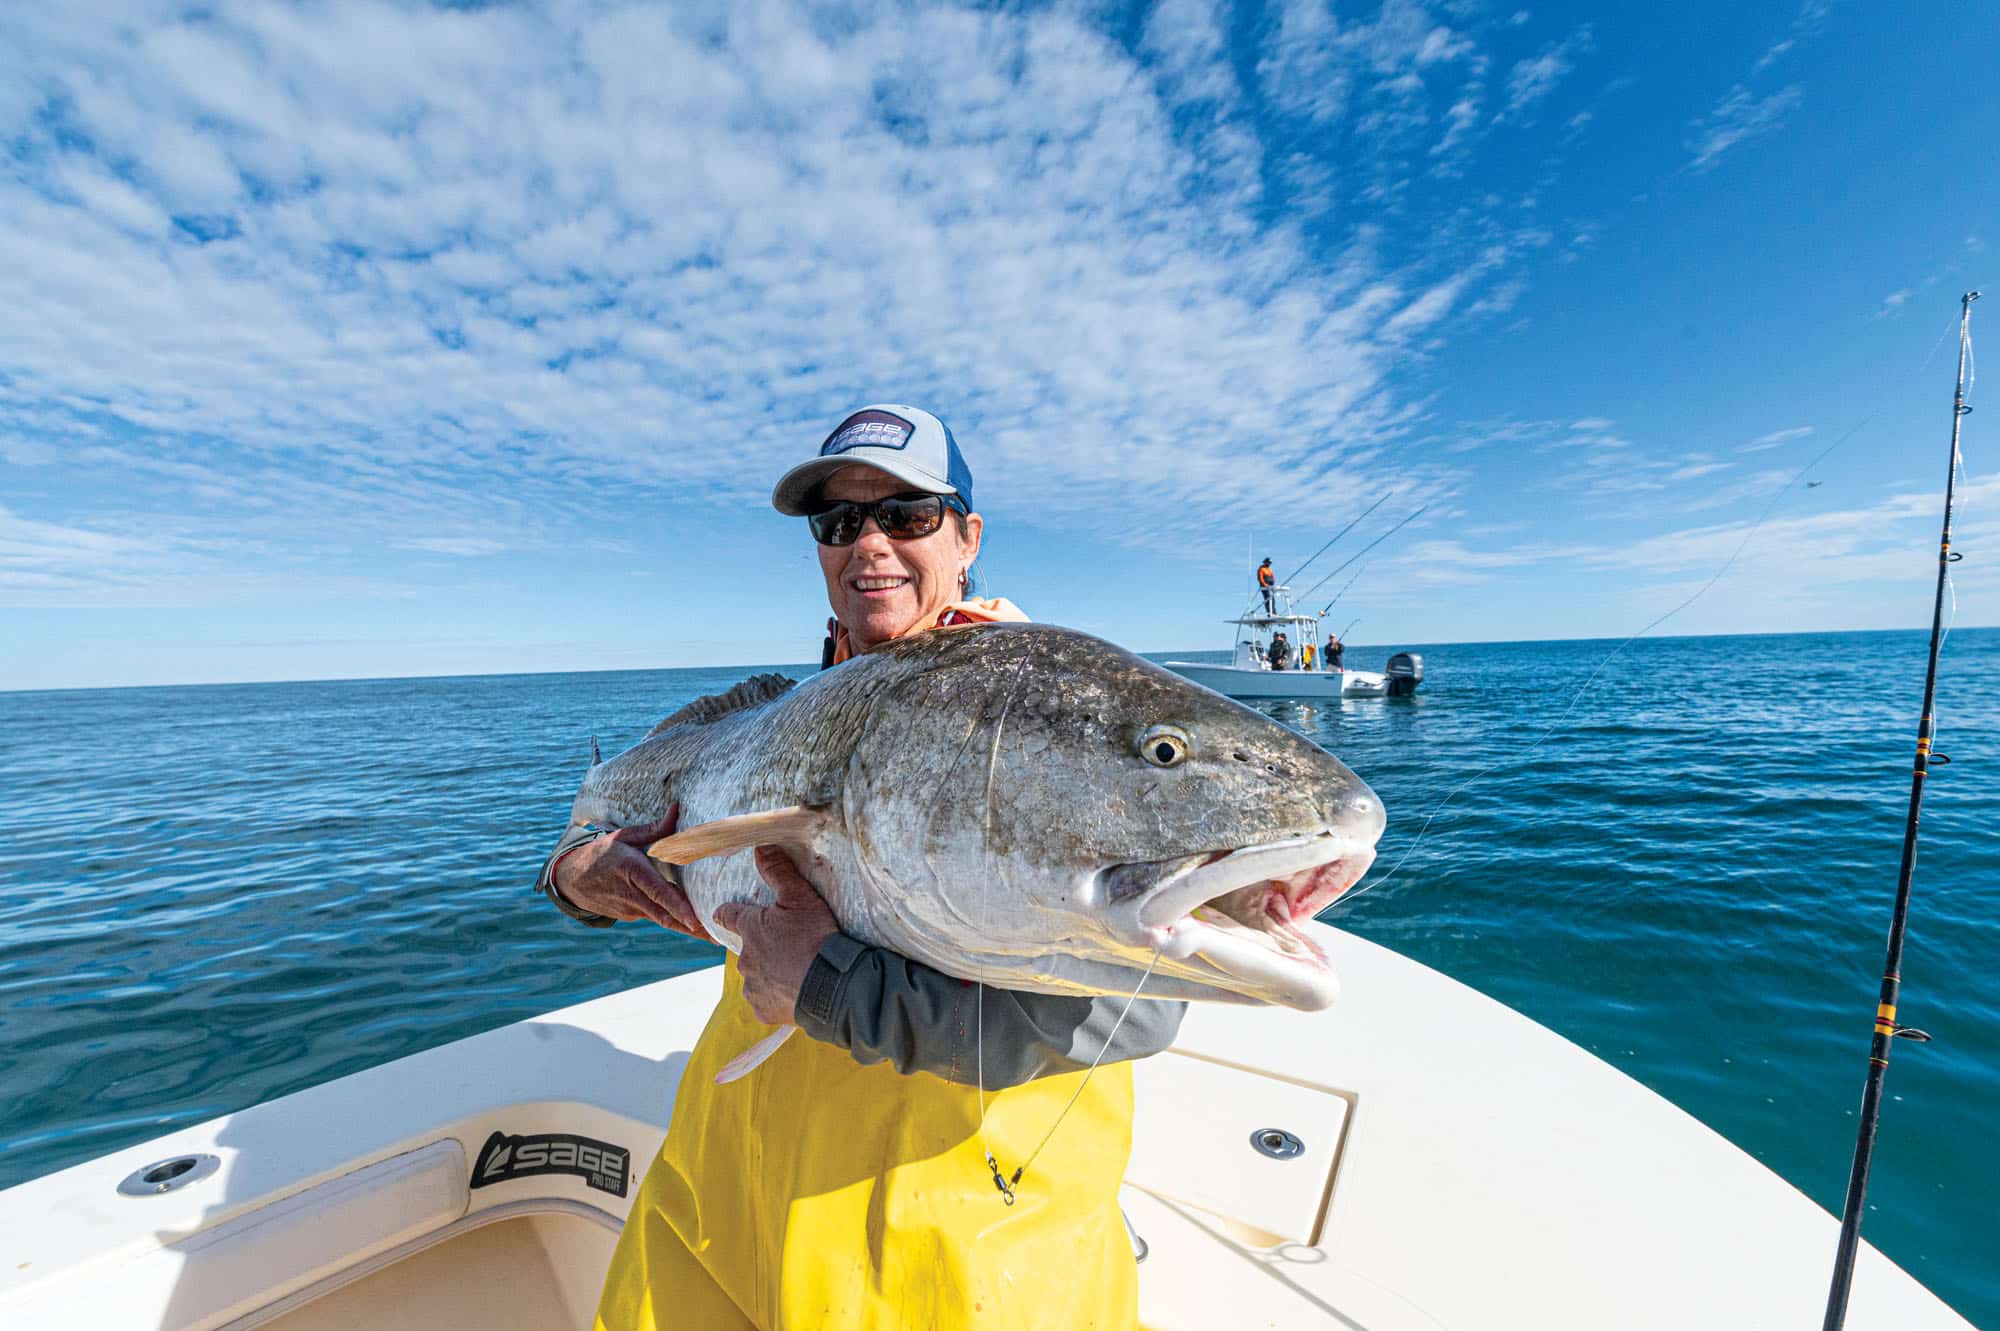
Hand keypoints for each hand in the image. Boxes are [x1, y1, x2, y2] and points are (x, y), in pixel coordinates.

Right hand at [552, 805, 712, 940]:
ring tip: (713, 937)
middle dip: (691, 928)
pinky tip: (693, 925)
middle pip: (665, 915)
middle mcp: (631, 894)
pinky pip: (655, 916)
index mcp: (632, 871)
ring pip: (663, 920)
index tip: (693, 921)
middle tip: (716, 938)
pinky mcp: (631, 916)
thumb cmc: (602, 853)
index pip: (658, 892)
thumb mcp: (624, 836)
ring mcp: (630, 909)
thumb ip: (654, 828)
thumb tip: (677, 809)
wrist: (571, 879)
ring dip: (687, 928)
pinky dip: (673, 920)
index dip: (676, 907)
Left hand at [713, 846, 839, 1024]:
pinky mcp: (763, 1010)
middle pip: (746, 950)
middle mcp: (744, 959)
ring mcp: (753, 987)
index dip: (727, 913)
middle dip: (761, 948)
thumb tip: (760, 846)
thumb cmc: (815, 938)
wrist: (831, 986)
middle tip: (787, 947)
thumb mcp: (801, 897)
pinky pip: (765, 1001)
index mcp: (750, 928)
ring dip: (769, 973)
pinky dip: (777, 997)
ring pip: (755, 977)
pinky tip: (796, 991)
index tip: (725, 913)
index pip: (727, 915)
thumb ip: (779, 871)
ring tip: (795, 971)